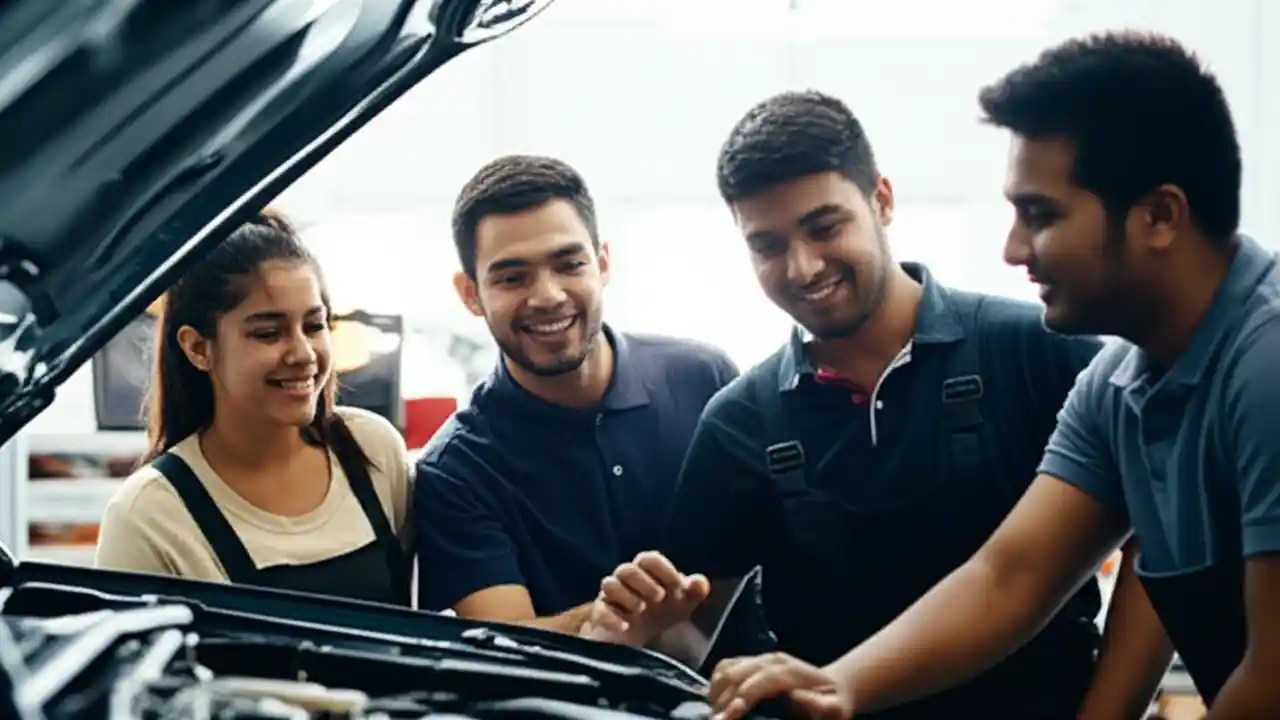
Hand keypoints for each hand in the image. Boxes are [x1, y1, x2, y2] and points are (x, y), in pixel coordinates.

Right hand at [580, 550, 709, 645]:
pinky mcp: (600, 615)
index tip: (678, 588)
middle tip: (660, 598)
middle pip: (627, 569)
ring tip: (641, 609)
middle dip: (644, 581)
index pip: (649, 559)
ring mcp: (611, 597)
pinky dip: (610, 617)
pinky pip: (599, 610)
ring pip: (609, 584)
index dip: (664, 570)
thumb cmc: (662, 613)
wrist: (637, 641)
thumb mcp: (682, 604)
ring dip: (626, 595)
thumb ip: (693, 592)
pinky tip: (625, 626)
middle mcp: (626, 581)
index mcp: (646, 572)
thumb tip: (700, 583)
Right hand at [708, 652, 854, 719]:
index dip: (743, 695)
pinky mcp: (751, 662)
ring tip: (717, 714)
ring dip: (716, 691)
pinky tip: (716, 702)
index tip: (731, 715)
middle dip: (723, 697)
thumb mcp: (835, 709)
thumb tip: (795, 696)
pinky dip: (715, 683)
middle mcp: (772, 660)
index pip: (761, 678)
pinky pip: (724, 666)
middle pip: (737, 672)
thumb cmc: (832, 703)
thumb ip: (820, 705)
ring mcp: (760, 658)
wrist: (831, 687)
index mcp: (791, 670)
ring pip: (726, 668)